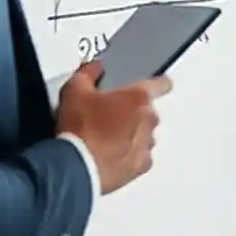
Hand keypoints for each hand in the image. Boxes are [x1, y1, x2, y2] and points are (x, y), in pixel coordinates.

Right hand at [55, 60, 171, 194]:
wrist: (75, 166)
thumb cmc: (79, 128)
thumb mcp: (74, 90)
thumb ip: (88, 73)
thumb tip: (95, 68)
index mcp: (138, 97)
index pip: (161, 84)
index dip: (157, 84)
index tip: (155, 85)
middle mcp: (148, 120)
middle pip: (147, 112)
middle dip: (132, 113)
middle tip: (109, 116)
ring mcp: (146, 144)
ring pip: (144, 135)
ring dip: (131, 135)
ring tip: (105, 138)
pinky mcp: (140, 166)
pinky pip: (139, 156)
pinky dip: (127, 156)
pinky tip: (108, 155)